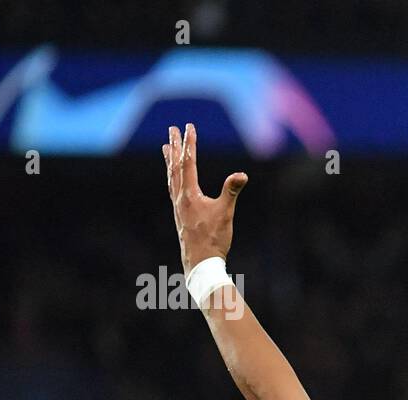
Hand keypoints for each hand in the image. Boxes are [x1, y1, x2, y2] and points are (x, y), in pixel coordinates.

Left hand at [163, 123, 246, 275]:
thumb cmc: (213, 239)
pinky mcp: (180, 215)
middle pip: (175, 166)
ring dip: (170, 161)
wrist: (200, 263)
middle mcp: (180, 198)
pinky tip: (174, 180)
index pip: (189, 163)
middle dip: (175, 147)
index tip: (189, 127)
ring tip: (165, 148)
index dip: (190, 144)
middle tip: (172, 129)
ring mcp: (178, 207)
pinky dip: (172, 177)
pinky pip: (173, 189)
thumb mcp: (225, 213)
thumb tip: (241, 174)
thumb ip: (231, 191)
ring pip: (171, 177)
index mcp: (189, 194)